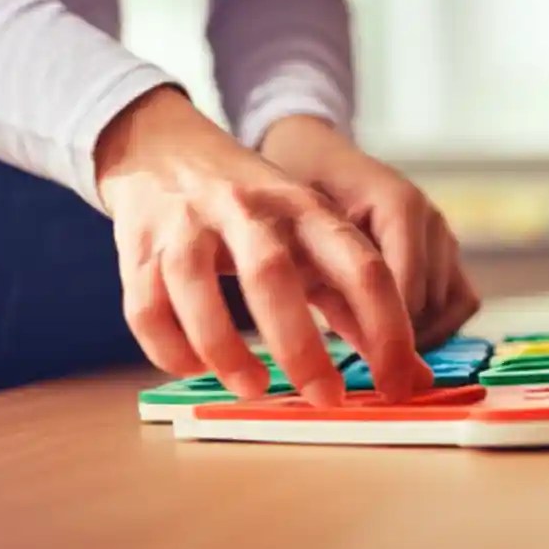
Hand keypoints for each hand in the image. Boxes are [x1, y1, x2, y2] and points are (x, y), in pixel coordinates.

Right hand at [96, 87, 431, 405]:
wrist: (165, 149)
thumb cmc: (259, 215)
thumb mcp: (315, 243)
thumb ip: (360, 307)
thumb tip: (410, 376)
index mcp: (308, 212)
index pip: (361, 266)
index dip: (387, 328)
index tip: (398, 382)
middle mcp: (247, 212)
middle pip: (273, 275)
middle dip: (301, 347)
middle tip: (325, 399)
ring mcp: (187, 225)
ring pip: (196, 287)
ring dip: (226, 350)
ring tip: (254, 392)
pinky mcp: (137, 248)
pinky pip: (145, 307)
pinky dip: (169, 348)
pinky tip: (195, 369)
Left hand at [259, 116, 479, 349]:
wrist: (315, 155)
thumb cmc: (298, 184)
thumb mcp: (303, 233)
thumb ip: (334, 286)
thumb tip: (358, 347)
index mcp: (400, 205)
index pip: (407, 290)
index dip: (390, 338)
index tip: (372, 375)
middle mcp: (432, 219)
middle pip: (430, 305)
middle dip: (399, 341)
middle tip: (366, 370)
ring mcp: (444, 234)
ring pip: (451, 309)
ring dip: (418, 335)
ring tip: (378, 351)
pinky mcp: (449, 251)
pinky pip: (460, 301)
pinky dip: (435, 325)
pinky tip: (397, 334)